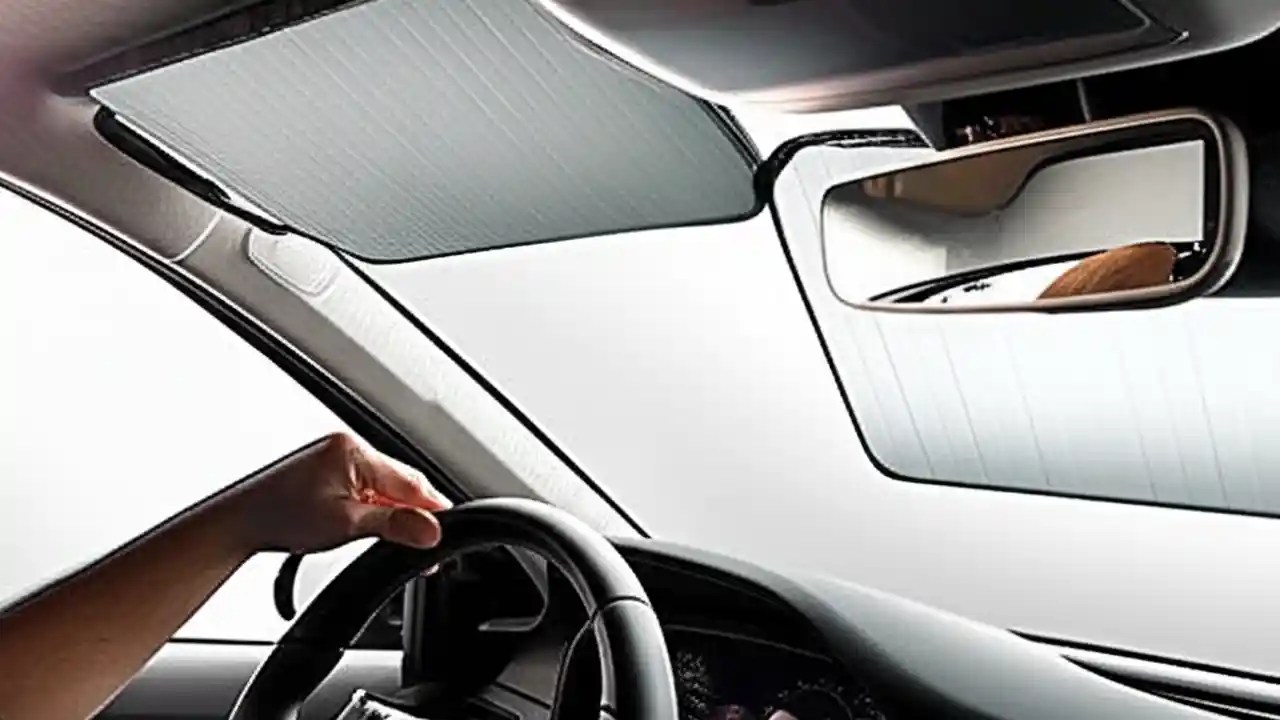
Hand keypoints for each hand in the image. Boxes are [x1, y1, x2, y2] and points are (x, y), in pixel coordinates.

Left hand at [225, 432, 451, 553]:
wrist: (238, 522)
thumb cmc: (278, 516)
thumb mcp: (345, 524)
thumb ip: (393, 525)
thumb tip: (430, 531)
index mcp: (353, 451)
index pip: (410, 481)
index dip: (432, 508)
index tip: (447, 531)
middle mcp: (346, 448)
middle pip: (400, 482)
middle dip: (415, 512)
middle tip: (428, 544)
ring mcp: (336, 459)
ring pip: (384, 487)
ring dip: (395, 512)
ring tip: (401, 540)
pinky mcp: (328, 471)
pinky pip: (366, 487)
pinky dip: (376, 508)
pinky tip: (375, 527)